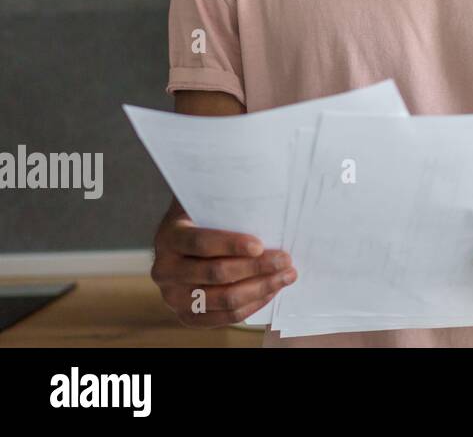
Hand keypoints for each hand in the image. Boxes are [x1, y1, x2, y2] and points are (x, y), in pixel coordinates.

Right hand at [151, 203, 296, 326]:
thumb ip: (229, 191)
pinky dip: (252, 305)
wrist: (186, 241)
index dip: (231, 245)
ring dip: (261, 288)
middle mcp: (164, 270)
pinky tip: (271, 291)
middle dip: (256, 267)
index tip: (260, 245)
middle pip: (216, 273)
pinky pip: (224, 317)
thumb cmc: (207, 215)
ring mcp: (173, 297)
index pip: (200, 243)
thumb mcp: (209, 199)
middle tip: (286, 259)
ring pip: (224, 299)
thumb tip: (267, 175)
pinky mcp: (187, 315)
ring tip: (287, 275)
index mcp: (169, 237)